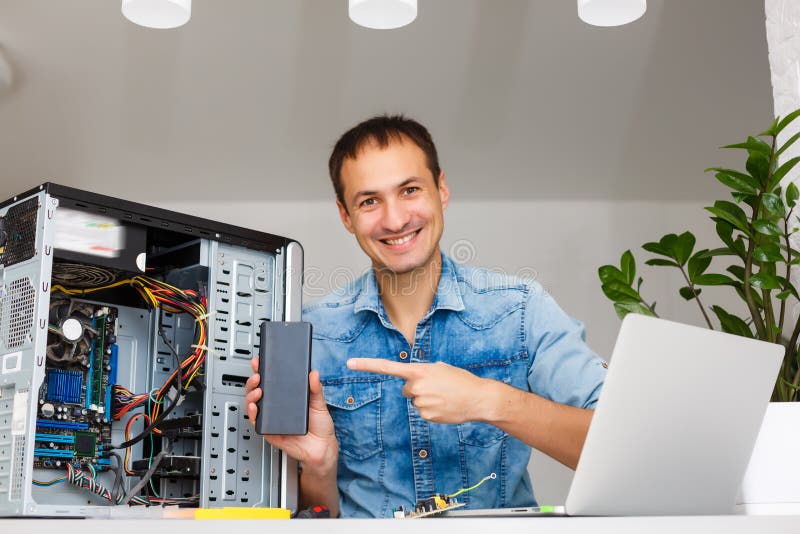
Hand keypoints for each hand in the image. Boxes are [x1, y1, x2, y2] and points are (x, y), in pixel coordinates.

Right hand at [245, 357, 338, 474]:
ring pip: (254, 405)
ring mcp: (272, 419)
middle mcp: (277, 407)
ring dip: (251, 396)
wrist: (322, 448)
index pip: (271, 382)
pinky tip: (254, 407)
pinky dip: (253, 414)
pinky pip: (257, 422)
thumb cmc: (320, 426)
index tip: (260, 362)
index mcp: (287, 398)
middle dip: (254, 381)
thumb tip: (314, 374)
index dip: (263, 371)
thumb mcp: (319, 403)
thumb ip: (316, 389)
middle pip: (258, 391)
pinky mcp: (270, 431)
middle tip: (258, 375)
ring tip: (258, 390)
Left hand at [346, 358, 489, 423]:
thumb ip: (422, 373)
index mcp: (418, 371)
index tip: (349, 363)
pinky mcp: (426, 416)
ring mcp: (420, 403)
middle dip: (418, 388)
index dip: (367, 365)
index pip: (387, 367)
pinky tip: (446, 406)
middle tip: (438, 387)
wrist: (478, 398)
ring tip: (445, 396)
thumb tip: (412, 383)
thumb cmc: (460, 380)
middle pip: (407, 389)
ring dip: (427, 399)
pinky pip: (423, 411)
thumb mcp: (440, 368)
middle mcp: (416, 387)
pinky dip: (433, 409)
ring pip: (416, 401)